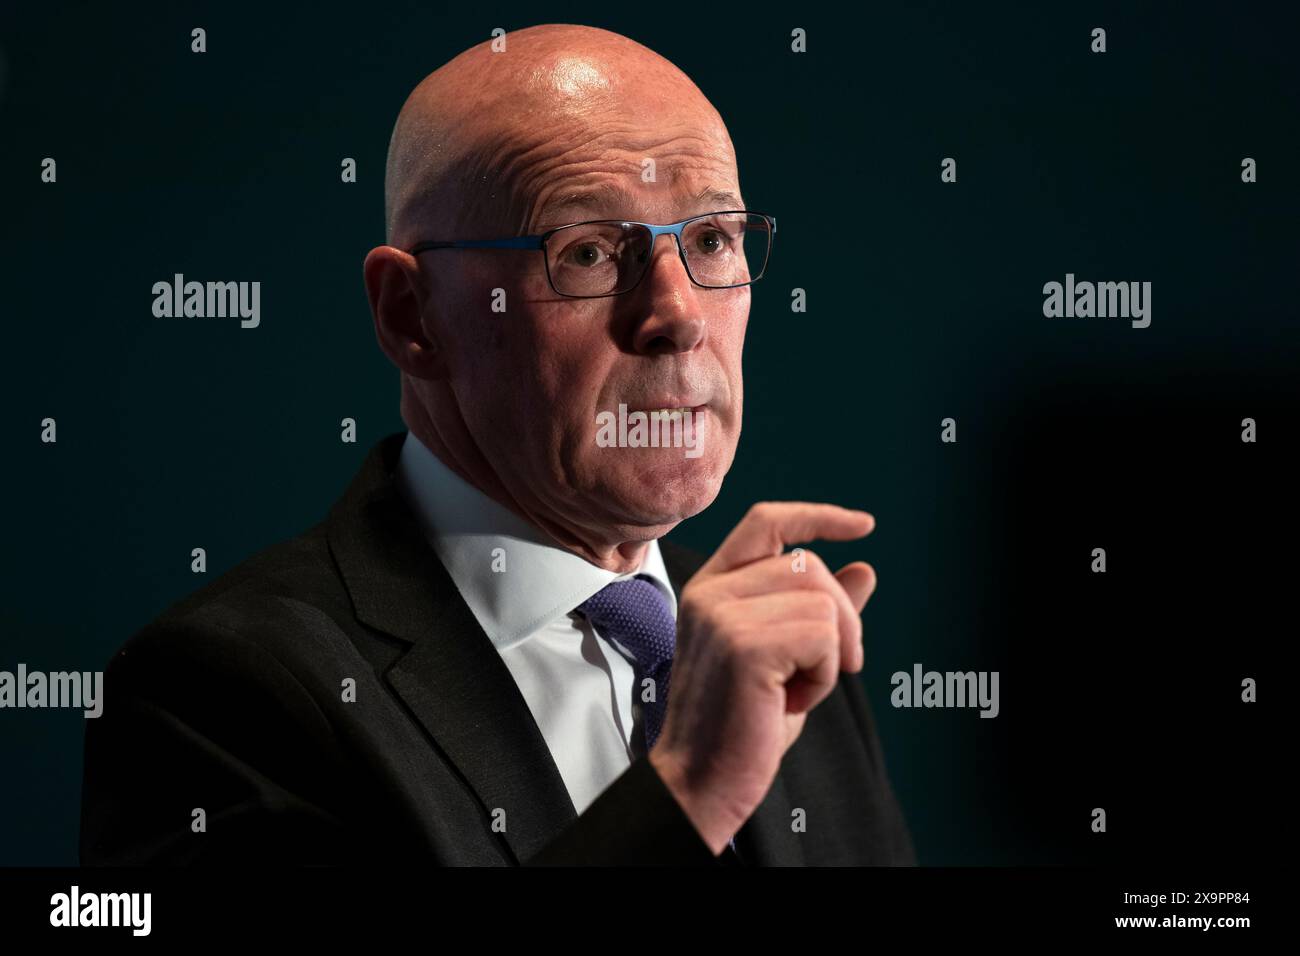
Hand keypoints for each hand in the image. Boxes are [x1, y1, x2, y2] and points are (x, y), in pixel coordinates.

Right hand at [648, 502, 876, 854]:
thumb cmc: (742, 728)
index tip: (863, 525)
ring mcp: (722, 615)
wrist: (700, 784)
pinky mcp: (743, 645)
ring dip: (831, 654)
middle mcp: (711, 592)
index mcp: (713, 587)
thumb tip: (864, 569)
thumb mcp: (789, 659)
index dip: (818, 517)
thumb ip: (819, 611)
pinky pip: (822, 636)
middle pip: (808, 564)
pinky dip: (825, 676)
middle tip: (832, 669)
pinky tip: (791, 702)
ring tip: (796, 690)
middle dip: (842, 617)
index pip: (766, 522)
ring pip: (821, 601)